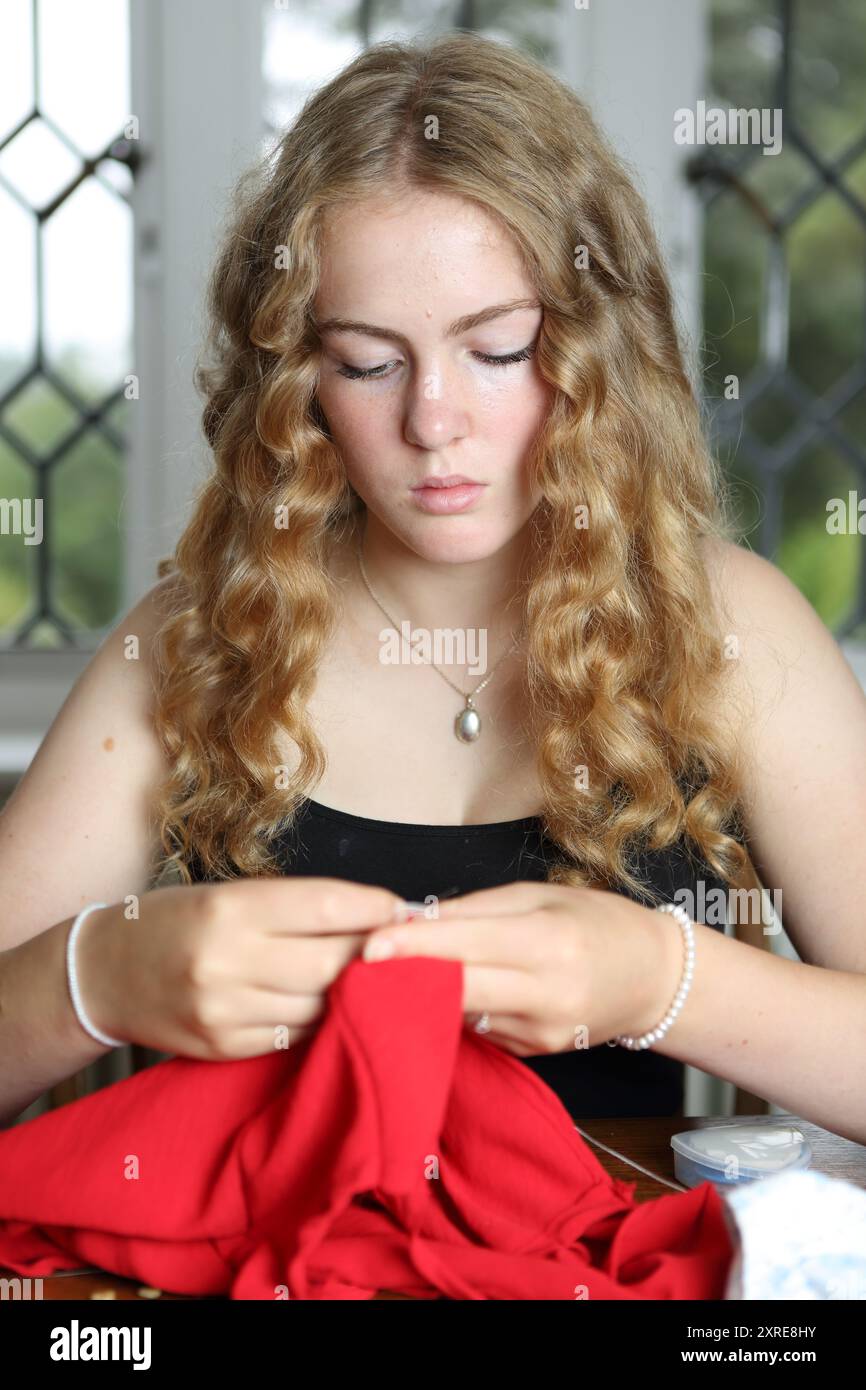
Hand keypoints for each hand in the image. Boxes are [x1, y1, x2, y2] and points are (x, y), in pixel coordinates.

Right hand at [75, 877, 405, 1060]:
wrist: (103, 973)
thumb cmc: (179, 921)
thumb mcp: (230, 895)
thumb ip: (298, 908)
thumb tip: (378, 915)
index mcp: (233, 908)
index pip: (329, 905)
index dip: (379, 907)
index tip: (407, 909)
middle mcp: (228, 959)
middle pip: (334, 962)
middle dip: (378, 954)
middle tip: (408, 948)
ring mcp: (225, 1010)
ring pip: (321, 1007)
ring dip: (356, 994)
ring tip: (379, 979)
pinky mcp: (224, 1047)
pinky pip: (296, 1038)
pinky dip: (322, 1023)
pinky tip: (335, 1009)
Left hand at [361, 881, 681, 1055]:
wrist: (655, 979)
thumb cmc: (597, 922)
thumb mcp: (540, 895)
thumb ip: (476, 909)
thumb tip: (415, 917)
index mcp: (548, 943)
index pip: (468, 946)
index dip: (415, 947)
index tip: (368, 946)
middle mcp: (546, 994)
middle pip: (458, 988)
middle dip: (407, 976)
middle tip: (359, 962)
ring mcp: (541, 1033)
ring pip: (463, 1014)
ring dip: (425, 995)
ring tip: (391, 973)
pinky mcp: (535, 1054)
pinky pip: (481, 1029)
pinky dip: (456, 1010)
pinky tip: (442, 993)